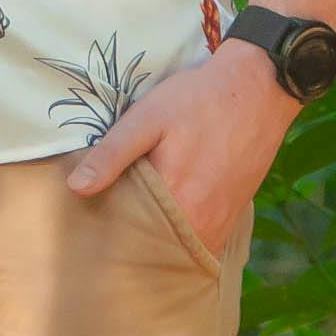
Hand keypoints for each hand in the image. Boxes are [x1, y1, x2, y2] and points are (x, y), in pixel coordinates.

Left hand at [63, 38, 296, 259]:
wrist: (258, 88)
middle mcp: (203, 225)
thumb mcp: (148, 117)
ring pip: (179, 244)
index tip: (92, 225)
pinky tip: (165, 212)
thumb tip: (76, 188)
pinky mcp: (233, 216)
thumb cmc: (199, 100)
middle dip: (133, 239)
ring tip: (134, 217)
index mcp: (176, 204)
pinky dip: (180, 231)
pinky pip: (200, 237)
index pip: (132, 236)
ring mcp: (222, 224)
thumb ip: (112, 153)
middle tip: (108, 222)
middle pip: (156, 246)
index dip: (110, 231)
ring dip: (158, 237)